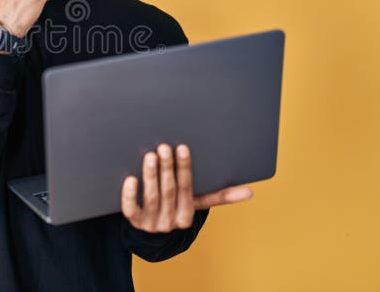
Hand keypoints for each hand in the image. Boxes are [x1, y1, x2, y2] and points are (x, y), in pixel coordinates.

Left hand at [121, 143, 253, 232]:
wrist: (150, 232)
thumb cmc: (177, 206)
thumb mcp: (197, 203)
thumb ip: (221, 196)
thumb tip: (250, 192)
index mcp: (186, 216)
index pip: (187, 190)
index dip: (184, 169)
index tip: (182, 147)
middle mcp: (170, 222)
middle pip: (169, 192)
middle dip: (167, 169)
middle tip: (163, 147)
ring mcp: (150, 223)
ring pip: (151, 198)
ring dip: (151, 176)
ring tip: (150, 155)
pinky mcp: (133, 222)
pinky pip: (130, 210)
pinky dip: (129, 195)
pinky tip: (130, 178)